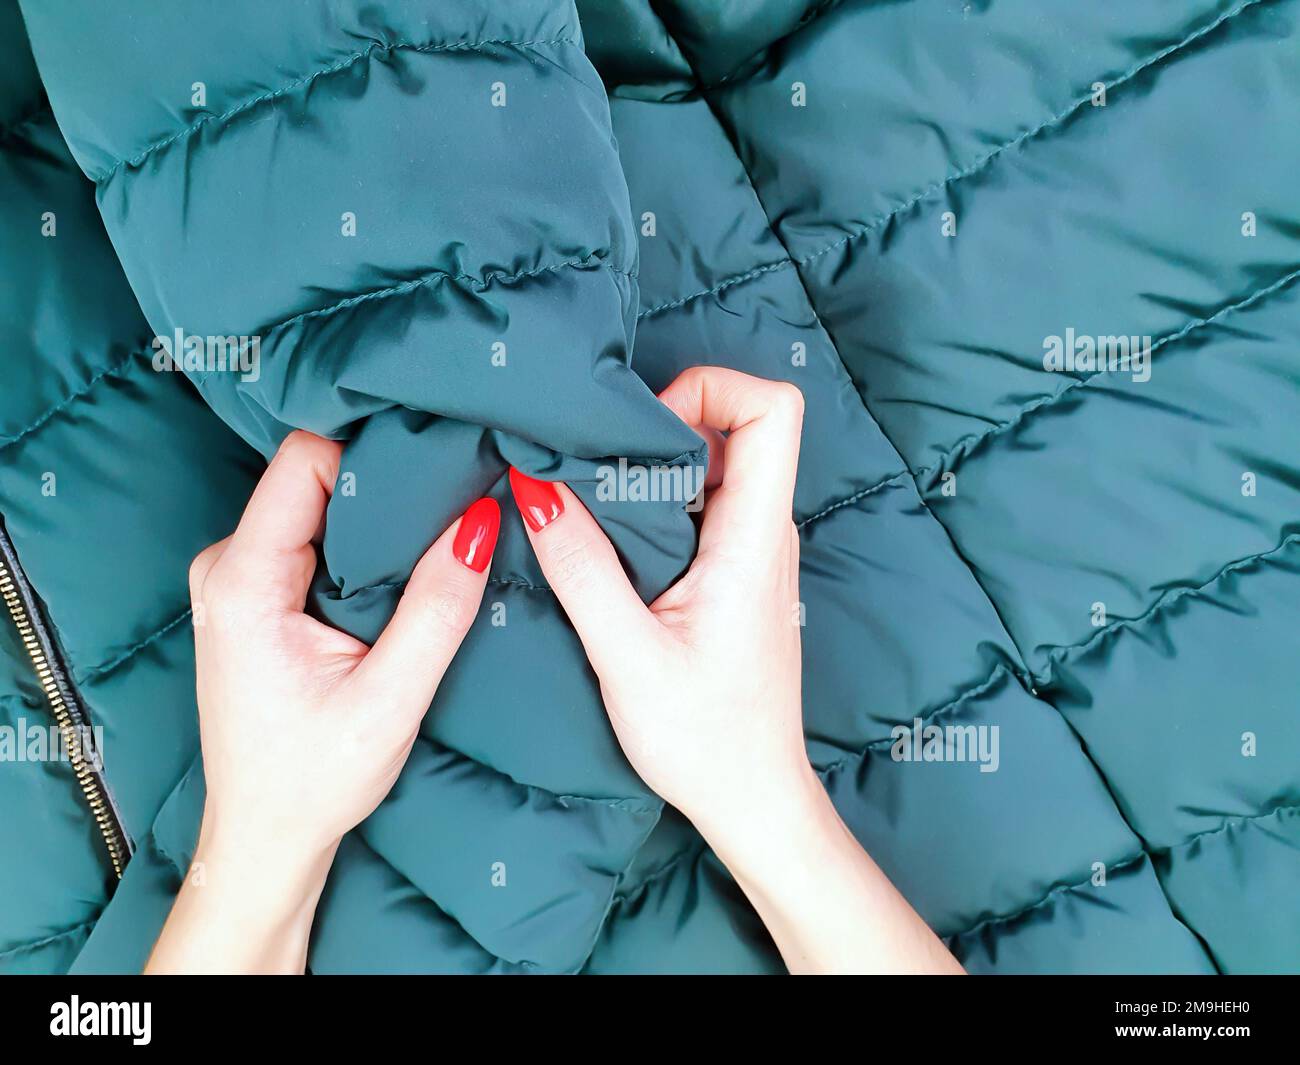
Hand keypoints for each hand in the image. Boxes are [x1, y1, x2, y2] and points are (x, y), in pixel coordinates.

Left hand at [148, 430, 499, 972]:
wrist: (265, 837)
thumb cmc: (316, 779)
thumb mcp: (391, 698)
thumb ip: (437, 607)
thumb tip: (481, 518)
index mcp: (244, 581)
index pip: (304, 460)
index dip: (373, 452)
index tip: (438, 461)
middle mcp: (227, 566)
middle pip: (312, 475)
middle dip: (384, 481)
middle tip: (454, 495)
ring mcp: (235, 578)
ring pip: (316, 503)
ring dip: (376, 515)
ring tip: (436, 532)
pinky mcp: (254, 594)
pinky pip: (312, 534)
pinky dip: (359, 542)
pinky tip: (402, 565)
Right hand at [510, 367, 961, 973]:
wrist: (752, 798)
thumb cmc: (703, 739)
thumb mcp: (626, 656)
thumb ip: (580, 567)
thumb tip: (533, 485)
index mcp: (755, 541)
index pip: (773, 411)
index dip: (712, 388)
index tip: (643, 427)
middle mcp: (766, 533)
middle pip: (738, 424)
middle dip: (663, 419)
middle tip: (596, 460)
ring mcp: (754, 551)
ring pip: (715, 463)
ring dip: (653, 463)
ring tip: (590, 495)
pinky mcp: (735, 573)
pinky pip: (701, 504)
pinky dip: (655, 499)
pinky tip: (607, 536)